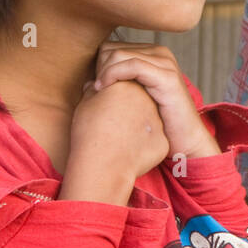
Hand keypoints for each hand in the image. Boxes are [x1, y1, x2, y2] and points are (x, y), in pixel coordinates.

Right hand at [60, 79, 169, 203]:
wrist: (103, 163)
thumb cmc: (89, 133)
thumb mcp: (85, 106)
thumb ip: (92, 92)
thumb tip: (92, 86)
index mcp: (129, 86)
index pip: (124, 85)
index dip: (113, 96)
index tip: (104, 107)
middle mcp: (148, 100)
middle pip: (139, 100)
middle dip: (127, 108)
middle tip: (111, 123)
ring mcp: (158, 121)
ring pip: (147, 120)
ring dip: (135, 125)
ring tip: (117, 138)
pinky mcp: (162, 141)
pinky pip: (151, 140)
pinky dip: (140, 144)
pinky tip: (127, 151)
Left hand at [92, 41, 218, 158]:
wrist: (184, 139)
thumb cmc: (157, 122)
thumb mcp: (135, 97)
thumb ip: (118, 84)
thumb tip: (87, 83)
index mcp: (152, 54)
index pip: (111, 46)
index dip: (98, 66)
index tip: (94, 88)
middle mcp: (160, 53)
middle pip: (112, 48)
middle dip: (99, 69)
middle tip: (97, 92)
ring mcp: (165, 63)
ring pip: (118, 54)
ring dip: (103, 73)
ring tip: (99, 93)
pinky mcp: (167, 76)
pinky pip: (132, 66)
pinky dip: (112, 75)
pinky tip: (103, 89)